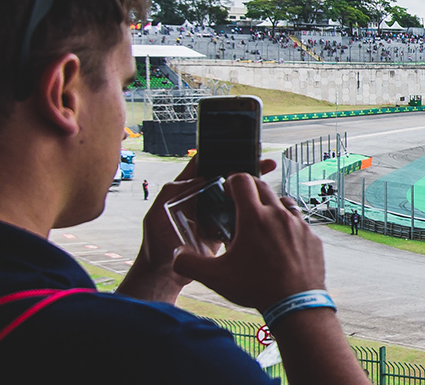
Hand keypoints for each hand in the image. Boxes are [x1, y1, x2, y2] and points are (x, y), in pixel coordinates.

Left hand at [115, 158, 274, 302]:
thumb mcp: (156, 216)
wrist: (165, 275)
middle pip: (223, 179)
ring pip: (233, 197)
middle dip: (243, 170)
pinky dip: (250, 212)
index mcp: (184, 192)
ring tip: (268, 181)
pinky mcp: (221, 230)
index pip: (202, 166)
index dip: (219, 154)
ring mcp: (212, 214)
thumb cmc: (156, 245)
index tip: (238, 148)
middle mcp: (200, 200)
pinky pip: (237, 217)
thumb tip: (197, 178)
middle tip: (265, 164)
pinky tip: (264, 208)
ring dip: (249, 190)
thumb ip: (170, 194)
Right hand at [172, 171, 325, 309]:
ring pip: (284, 203)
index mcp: (254, 218)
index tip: (227, 191)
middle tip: (241, 205)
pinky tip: (282, 242)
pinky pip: (300, 223)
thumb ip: (188, 263)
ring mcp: (299, 225)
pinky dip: (289, 226)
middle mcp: (279, 215)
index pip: (242, 180)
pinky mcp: (312, 237)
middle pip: (263, 187)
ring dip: (272, 206)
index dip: (232, 181)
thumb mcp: (215, 278)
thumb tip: (176, 255)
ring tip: (262, 224)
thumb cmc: (256, 288)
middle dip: (250, 191)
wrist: (295, 304)